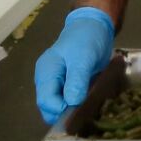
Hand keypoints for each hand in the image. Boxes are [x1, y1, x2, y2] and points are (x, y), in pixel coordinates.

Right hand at [34, 7, 115, 124]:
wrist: (95, 26)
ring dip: (70, 112)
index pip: (45, 101)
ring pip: (57, 107)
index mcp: (46, 72)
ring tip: (87, 110)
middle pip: (48, 107)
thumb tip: (71, 102)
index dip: (60, 110)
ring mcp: (56, 83)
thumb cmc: (86, 39)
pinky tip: (87, 105)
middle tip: (85, 113)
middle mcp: (47, 80)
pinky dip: (75, 106)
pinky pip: (66, 101)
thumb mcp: (83, 58)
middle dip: (64, 114)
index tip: (79, 110)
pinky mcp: (66, 85)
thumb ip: (76, 80)